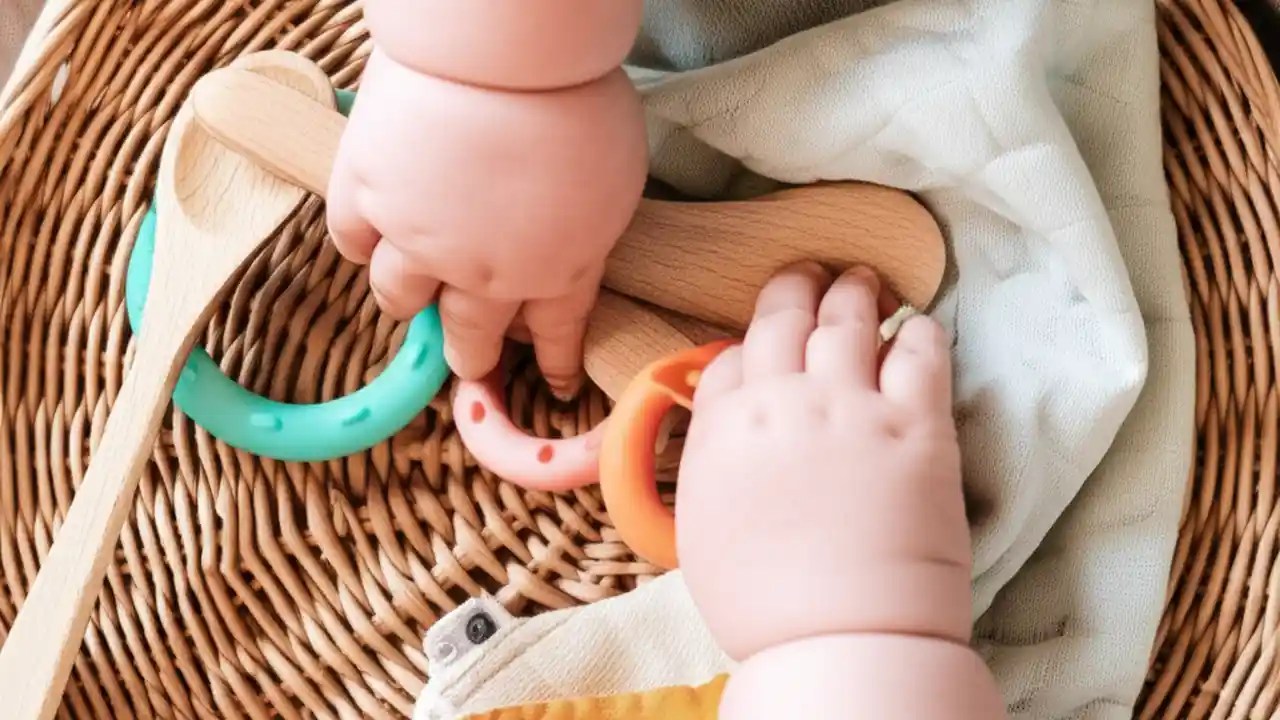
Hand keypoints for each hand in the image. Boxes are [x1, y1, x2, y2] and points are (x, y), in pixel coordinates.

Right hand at [326, 49, 647, 396]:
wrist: (501, 53)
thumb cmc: (578, 99)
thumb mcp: (617, 180)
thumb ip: (590, 226)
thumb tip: (570, 239)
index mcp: (560, 270)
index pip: (557, 335)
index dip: (553, 363)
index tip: (551, 383)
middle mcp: (485, 275)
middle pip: (471, 337)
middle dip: (473, 355)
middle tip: (471, 360)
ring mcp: (418, 241)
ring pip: (400, 298)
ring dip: (409, 297)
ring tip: (411, 287)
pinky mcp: (364, 199)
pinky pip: (352, 243)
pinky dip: (363, 242)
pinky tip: (371, 233)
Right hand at [676, 263, 971, 660]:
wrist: (839, 640)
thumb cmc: (764, 606)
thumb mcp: (703, 529)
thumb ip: (712, 462)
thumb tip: (732, 428)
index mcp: (724, 429)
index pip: (730, 358)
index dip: (749, 346)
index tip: (764, 344)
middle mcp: (783, 402)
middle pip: (783, 318)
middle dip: (794, 287)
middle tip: (807, 272)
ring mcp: (852, 408)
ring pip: (848, 319)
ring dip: (853, 291)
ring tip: (861, 277)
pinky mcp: (917, 426)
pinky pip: (921, 352)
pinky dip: (917, 330)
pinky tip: (916, 325)